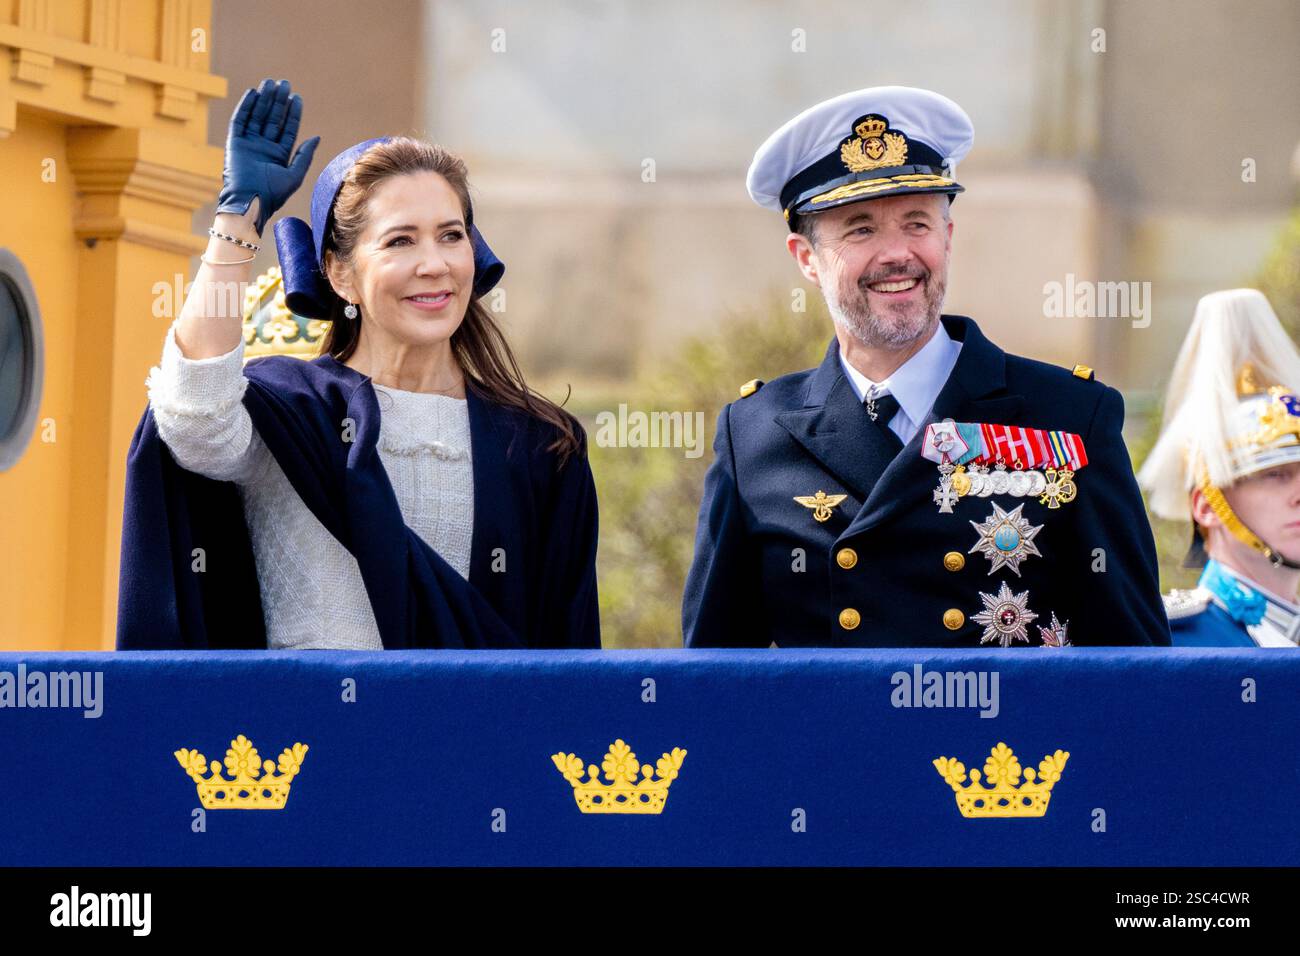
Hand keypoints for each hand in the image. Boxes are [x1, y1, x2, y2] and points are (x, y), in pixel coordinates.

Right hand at [216, 78, 319, 235]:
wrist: (250, 201)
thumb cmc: (273, 193)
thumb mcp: (294, 175)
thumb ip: (305, 155)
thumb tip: (317, 137)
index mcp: (280, 155)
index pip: (288, 129)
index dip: (292, 113)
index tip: (297, 97)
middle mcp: (265, 147)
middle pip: (273, 118)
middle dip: (278, 101)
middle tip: (284, 83)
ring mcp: (250, 144)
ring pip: (258, 116)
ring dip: (264, 100)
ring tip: (270, 83)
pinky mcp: (235, 142)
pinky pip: (240, 120)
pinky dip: (246, 106)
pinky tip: (253, 93)